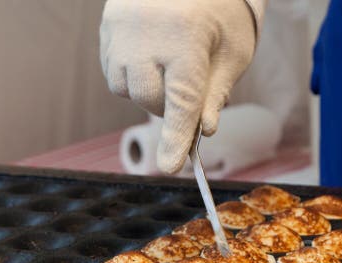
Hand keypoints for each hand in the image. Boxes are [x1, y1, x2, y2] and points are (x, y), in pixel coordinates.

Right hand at [100, 0, 256, 172]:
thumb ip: (216, 92)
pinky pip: (113, 69)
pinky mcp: (108, 23)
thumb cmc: (222, 8)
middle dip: (168, 106)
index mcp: (186, 39)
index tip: (171, 167)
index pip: (180, 102)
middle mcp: (147, 33)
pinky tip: (149, 54)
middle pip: (149, 99)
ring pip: (125, 87)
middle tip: (188, 90)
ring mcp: (121, 26)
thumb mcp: (233, 51)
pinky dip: (131, 73)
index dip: (176, 138)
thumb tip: (204, 131)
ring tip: (168, 65)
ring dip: (146, 90)